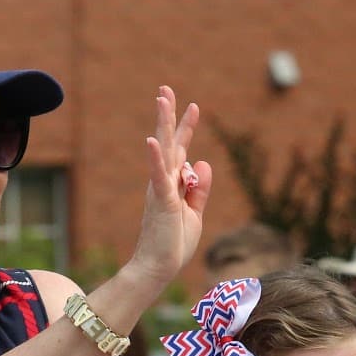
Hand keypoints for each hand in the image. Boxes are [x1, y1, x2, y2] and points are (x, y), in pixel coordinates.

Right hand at [126, 87, 213, 289]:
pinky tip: (153, 140)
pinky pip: (158, 175)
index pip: (180, 150)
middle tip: (165, 89)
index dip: (187, 127)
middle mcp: (164, 181)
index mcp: (173, 184)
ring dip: (163, 124)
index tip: (194, 106)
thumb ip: (200, 188)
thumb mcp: (194, 212)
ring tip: (162, 99)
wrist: (159, 267)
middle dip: (169, 115)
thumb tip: (203, 161)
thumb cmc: (173, 243)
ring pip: (163, 151)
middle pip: (169, 142)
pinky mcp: (162, 201)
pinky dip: (155, 157)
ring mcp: (162, 189)